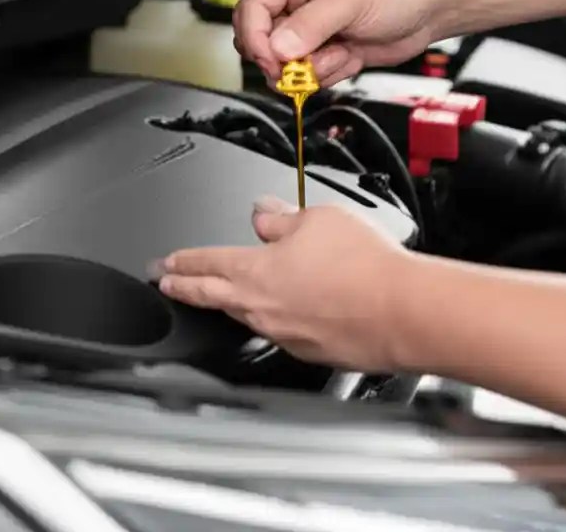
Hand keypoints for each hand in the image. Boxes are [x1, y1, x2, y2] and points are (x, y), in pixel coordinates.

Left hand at [156, 196, 410, 371]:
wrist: (400, 312)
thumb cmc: (364, 265)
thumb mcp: (317, 218)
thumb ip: (281, 217)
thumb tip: (262, 213)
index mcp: (253, 270)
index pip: (204, 263)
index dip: (180, 261)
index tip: (165, 263)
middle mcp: (259, 308)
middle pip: (210, 297)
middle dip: (184, 288)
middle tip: (167, 284)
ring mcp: (282, 334)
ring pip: (245, 315)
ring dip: (230, 303)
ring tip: (224, 294)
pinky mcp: (308, 351)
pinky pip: (281, 331)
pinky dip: (276, 318)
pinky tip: (289, 310)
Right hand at [234, 0, 442, 86]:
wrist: (432, 5)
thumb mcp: (350, 0)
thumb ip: (310, 25)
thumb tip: (277, 48)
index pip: (253, 7)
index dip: (256, 38)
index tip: (272, 61)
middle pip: (261, 38)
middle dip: (282, 59)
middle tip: (302, 68)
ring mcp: (310, 24)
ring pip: (284, 61)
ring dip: (311, 68)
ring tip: (340, 52)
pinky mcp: (324, 47)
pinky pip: (308, 72)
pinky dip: (327, 72)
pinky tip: (350, 55)